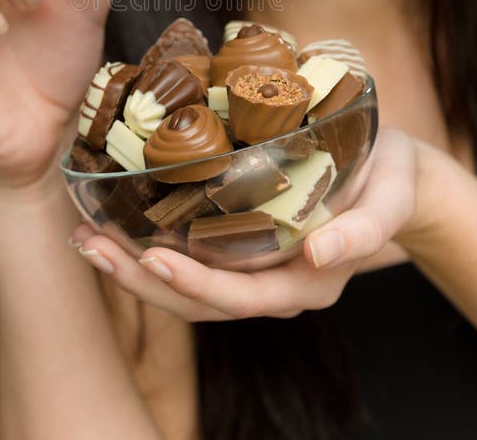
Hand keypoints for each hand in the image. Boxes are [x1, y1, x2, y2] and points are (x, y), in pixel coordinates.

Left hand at [69, 126, 416, 320]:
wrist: (390, 175)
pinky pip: (193, 258)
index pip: (240, 297)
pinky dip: (150, 244)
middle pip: (199, 300)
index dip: (194, 284)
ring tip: (87, 238)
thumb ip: (363, 231)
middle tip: (90, 246)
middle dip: (140, 279)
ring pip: (187, 284)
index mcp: (307, 281)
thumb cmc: (388, 180)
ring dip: (133, 266)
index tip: (152, 258)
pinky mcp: (243, 244)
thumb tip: (317, 254)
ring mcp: (256, 267)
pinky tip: (118, 223)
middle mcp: (274, 283)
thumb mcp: (388, 198)